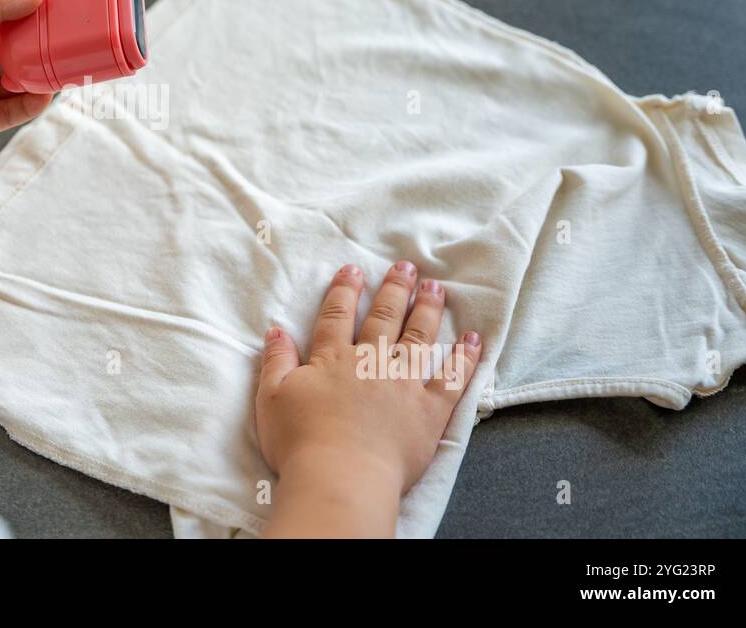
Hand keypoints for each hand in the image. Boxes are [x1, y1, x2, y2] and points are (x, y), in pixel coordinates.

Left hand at [0, 0, 51, 172]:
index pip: (4, 20)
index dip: (28, 13)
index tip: (56, 4)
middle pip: (17, 52)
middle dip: (40, 45)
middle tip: (69, 35)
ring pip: (20, 82)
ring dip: (40, 75)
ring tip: (65, 65)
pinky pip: (14, 111)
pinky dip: (32, 103)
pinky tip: (47, 92)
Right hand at [257, 261, 482, 537]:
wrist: (340, 478)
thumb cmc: (301, 442)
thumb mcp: (272, 398)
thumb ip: (276, 361)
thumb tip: (276, 330)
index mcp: (332, 359)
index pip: (338, 315)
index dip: (345, 291)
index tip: (354, 270)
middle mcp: (370, 363)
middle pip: (384, 318)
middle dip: (394, 290)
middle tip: (406, 267)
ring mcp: (403, 384)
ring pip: (418, 338)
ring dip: (428, 310)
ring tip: (436, 288)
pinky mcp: (428, 411)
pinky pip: (451, 379)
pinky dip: (463, 358)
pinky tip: (473, 340)